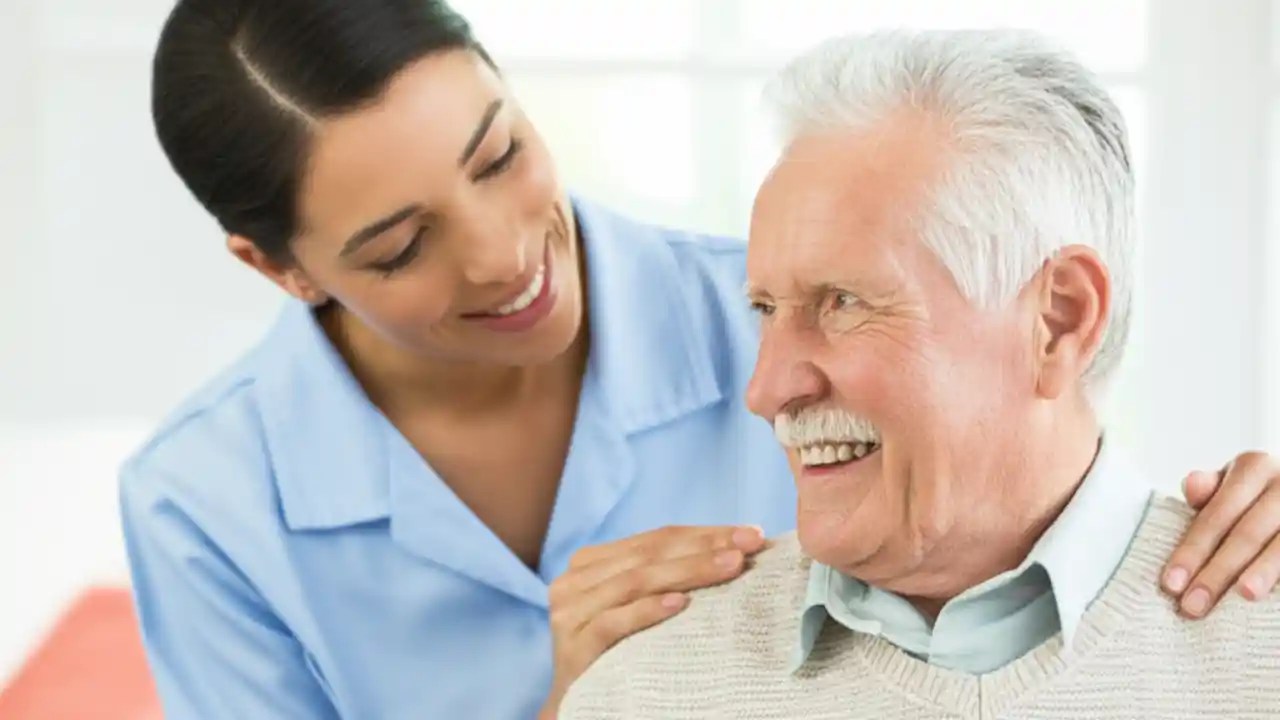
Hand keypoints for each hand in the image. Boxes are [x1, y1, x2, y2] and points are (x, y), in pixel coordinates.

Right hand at [538, 525, 766, 717]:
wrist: (579, 706)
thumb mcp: (637, 604)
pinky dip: (648, 610)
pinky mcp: (573, 648)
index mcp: (591, 562)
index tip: (750, 534)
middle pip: (649, 555)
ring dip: (688, 571)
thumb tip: (736, 549)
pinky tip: (681, 603)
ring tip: (730, 566)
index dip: (704, 533)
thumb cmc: (618, 650)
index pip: (656, 538)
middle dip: (704, 547)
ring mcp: (570, 613)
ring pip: (636, 582)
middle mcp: (574, 580)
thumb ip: (666, 575)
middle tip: (749, 544)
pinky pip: (613, 623)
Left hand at [1162, 451, 1279, 617]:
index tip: (1170, 585)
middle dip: (1217, 573)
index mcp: (1253, 466)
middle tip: (1192, 607)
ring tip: (1243, 596)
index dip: (1191, 551)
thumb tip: (1191, 488)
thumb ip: (1210, 490)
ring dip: (1263, 571)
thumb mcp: (1234, 484)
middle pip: (1247, 533)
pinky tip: (1275, 601)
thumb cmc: (1257, 496)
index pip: (1216, 515)